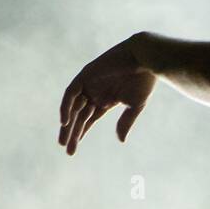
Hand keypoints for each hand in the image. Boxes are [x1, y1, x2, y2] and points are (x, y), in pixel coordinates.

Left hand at [58, 34, 156, 154]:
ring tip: (64, 141)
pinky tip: (65, 122)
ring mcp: (89, 83)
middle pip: (79, 116)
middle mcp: (95, 92)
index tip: (74, 150)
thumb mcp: (135, 105)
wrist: (145, 58)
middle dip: (72, 133)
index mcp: (106, 99)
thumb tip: (120, 141)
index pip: (89, 119)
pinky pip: (71, 93)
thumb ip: (125, 122)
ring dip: (68, 124)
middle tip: (67, 150)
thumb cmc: (144, 80)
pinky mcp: (86, 74)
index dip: (81, 133)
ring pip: (73, 107)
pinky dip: (66, 107)